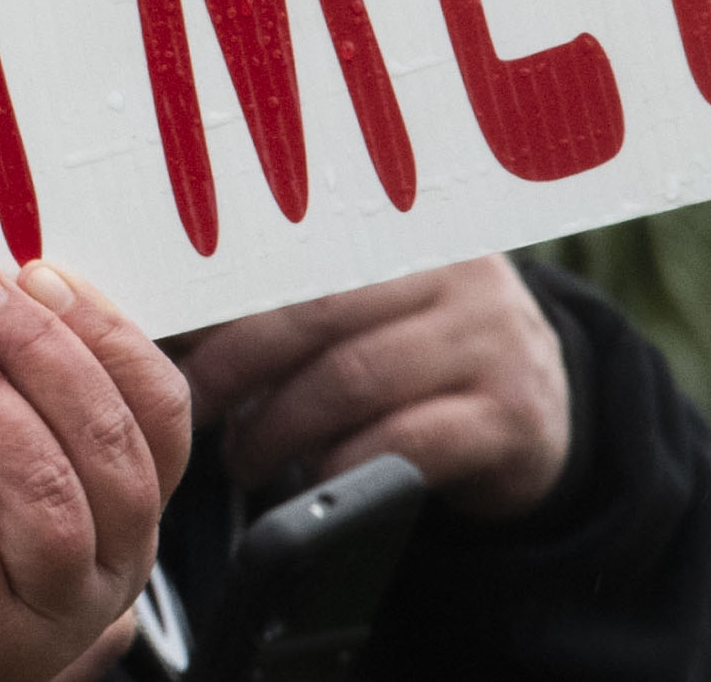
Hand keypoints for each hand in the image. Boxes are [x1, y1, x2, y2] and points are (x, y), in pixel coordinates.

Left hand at [178, 256, 569, 523]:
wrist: (538, 408)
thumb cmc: (420, 351)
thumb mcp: (372, 305)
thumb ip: (295, 299)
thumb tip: (175, 317)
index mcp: (405, 227)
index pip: (299, 247)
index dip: (226, 293)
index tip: (172, 334)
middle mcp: (454, 271)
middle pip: (320, 309)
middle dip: (239, 363)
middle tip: (195, 405)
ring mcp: (489, 340)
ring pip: (357, 377)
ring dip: (281, 426)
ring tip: (243, 457)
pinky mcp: (509, 415)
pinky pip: (410, 441)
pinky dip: (345, 465)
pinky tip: (312, 483)